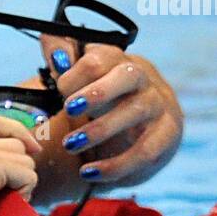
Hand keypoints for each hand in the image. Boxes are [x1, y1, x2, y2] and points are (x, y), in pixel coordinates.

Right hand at [0, 109, 39, 215]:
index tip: (28, 147)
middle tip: (15, 192)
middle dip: (19, 163)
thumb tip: (19, 150)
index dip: (9, 128)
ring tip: (3, 206)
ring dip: (22, 180)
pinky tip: (7, 210)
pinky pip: (26, 171)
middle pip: (7, 136)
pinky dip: (26, 192)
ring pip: (20, 152)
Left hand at [41, 36, 182, 185]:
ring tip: (69, 145)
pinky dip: (115, 165)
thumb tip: (49, 43)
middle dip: (96, 92)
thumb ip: (62, 58)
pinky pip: (145, 151)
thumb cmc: (101, 98)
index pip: (99, 58)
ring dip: (99, 130)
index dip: (74, 75)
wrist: (144, 126)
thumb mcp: (80, 78)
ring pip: (135, 113)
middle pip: (127, 76)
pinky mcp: (167, 135)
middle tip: (68, 109)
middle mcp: (142, 78)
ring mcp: (158, 105)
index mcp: (117, 60)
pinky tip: (89, 172)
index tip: (58, 91)